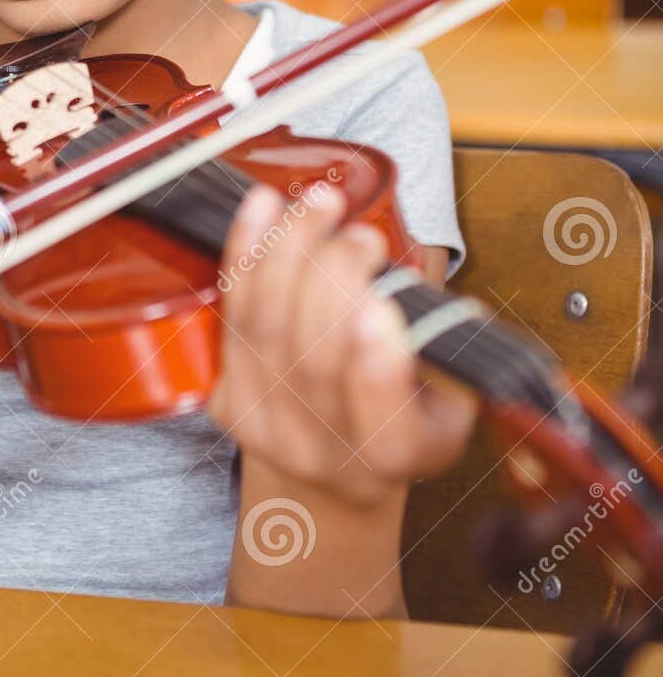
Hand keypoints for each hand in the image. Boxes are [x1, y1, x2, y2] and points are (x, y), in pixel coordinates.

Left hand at [209, 182, 475, 508]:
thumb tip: (433, 294)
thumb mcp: (448, 402)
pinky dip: (248, 251)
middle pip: (313, 360)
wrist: (330, 473)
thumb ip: (446, 353)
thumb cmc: (399, 421)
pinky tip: (264, 208)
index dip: (377, 370)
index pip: (385, 430)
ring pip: (267, 326)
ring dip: (292, 249)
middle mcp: (323, 453)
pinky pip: (233, 312)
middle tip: (363, 236)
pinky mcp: (228, 395)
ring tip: (321, 203)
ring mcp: (266, 426)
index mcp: (393, 459)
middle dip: (335, 280)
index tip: (380, 309)